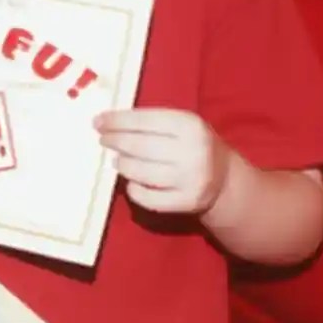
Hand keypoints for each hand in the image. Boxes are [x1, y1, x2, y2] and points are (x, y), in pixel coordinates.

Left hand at [94, 108, 228, 214]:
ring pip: (141, 173)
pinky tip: (131, 182)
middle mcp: (192, 151)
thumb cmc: (193, 144)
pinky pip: (148, 198)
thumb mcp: (182, 125)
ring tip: (116, 160)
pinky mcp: (186, 202)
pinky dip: (134, 190)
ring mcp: (190, 179)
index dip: (117, 121)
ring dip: (122, 165)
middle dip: (115, 141)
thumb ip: (151, 123)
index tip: (98, 121)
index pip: (144, 120)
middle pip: (140, 146)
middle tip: (103, 140)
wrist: (224, 178)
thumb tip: (108, 123)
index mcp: (190, 125)